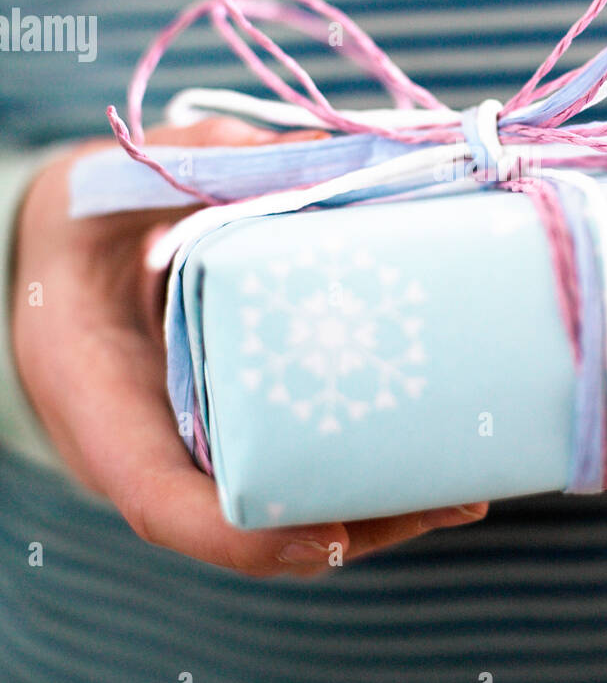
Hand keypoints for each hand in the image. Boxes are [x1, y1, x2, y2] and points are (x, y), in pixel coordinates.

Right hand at [10, 117, 487, 574]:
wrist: (61, 254)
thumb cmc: (83, 215)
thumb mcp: (120, 180)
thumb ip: (209, 161)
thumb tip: (331, 149)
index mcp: (91, 392)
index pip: (158, 500)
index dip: (243, 532)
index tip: (327, 534)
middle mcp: (142, 443)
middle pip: (249, 521)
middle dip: (353, 523)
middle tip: (455, 496)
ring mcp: (186, 445)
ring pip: (283, 509)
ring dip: (376, 509)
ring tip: (469, 483)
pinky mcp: (225, 427)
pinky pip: (293, 464)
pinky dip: (360, 464)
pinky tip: (433, 437)